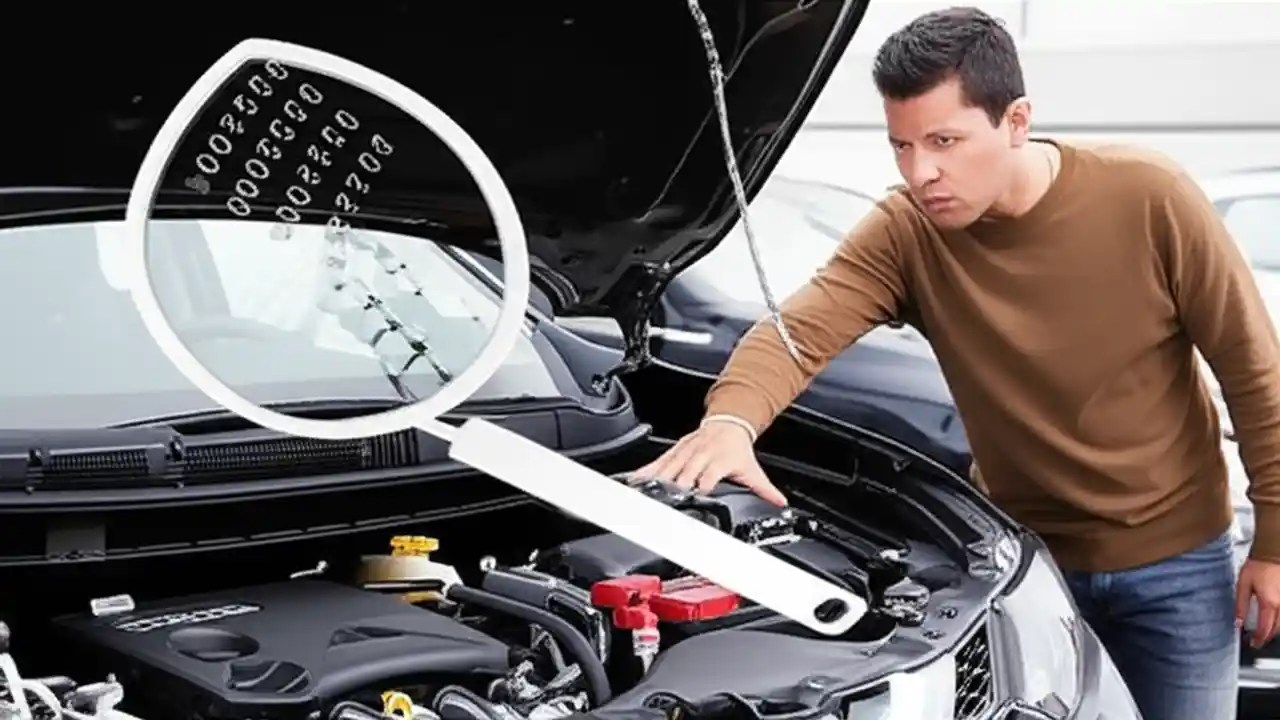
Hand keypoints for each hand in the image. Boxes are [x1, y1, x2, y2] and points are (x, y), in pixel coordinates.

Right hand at [630, 421, 787, 505]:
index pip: (708, 478)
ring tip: (641, 492)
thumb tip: (780, 503)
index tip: (692, 502)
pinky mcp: (676, 449)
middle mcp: (701, 455)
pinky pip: (659, 460)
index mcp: (719, 461)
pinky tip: (635, 479)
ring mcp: (686, 451)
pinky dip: (647, 470)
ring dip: (656, 480)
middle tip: (661, 504)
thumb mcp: (752, 469)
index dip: (700, 489)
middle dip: (674, 487)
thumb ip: (764, 489)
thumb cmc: (737, 449)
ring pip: (669, 466)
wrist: (729, 422)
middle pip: (685, 473)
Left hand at [1236, 557, 1279, 647]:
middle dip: (1267, 637)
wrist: (1272, 553)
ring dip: (1275, 630)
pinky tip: (1272, 619)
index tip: (1253, 643)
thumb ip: (1240, 605)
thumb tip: (1237, 621)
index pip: (1265, 628)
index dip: (1259, 639)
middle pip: (1277, 629)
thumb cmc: (1257, 567)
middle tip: (1257, 640)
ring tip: (1264, 632)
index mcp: (1269, 603)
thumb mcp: (1243, 585)